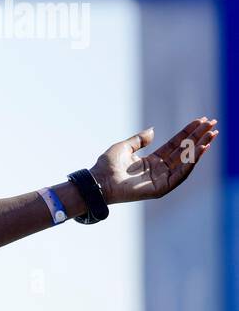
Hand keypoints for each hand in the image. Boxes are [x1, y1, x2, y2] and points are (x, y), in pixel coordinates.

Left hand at [91, 116, 218, 204]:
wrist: (97, 181)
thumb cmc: (106, 166)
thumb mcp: (124, 147)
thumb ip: (139, 140)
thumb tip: (153, 130)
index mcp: (152, 161)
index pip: (175, 145)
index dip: (187, 133)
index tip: (200, 121)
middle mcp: (159, 170)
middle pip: (184, 152)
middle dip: (198, 138)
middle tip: (212, 124)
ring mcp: (161, 179)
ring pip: (186, 162)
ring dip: (199, 148)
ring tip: (211, 134)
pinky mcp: (161, 188)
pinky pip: (180, 175)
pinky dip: (191, 163)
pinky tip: (200, 150)